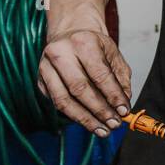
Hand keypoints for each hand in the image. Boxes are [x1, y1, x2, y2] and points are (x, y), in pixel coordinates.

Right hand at [38, 23, 132, 137]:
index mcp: (83, 42)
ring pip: (63, 100)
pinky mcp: (40, 80)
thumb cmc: (94, 46)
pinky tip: (88, 122)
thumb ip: (121, 80)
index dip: (113, 95)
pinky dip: (73, 115)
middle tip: (113, 124)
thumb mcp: (114, 56)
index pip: (99, 74)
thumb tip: (123, 105)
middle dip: (99, 110)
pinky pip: (56, 102)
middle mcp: (60, 53)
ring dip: (84, 119)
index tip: (123, 111)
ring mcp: (46, 67)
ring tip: (102, 130)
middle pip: (79, 89)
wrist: (70, 34)